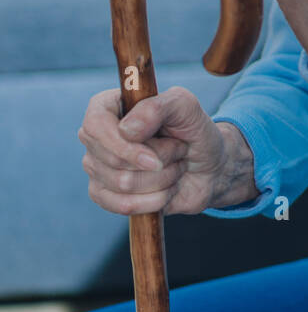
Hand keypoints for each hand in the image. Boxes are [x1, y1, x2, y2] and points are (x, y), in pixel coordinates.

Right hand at [78, 85, 258, 215]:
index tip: (155, 158)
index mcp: (108, 106)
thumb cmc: (194, 131)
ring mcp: (96, 166)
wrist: (207, 167)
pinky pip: (123, 205)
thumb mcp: (186, 107)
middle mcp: (96, 136)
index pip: (95, 126)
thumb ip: (158, 107)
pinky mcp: (104, 194)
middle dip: (158, 160)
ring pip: (123, 183)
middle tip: (179, 149)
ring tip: (176, 166)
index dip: (123, 146)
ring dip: (162, 178)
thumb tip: (125, 130)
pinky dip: (155, 200)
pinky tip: (167, 189)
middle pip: (114, 159)